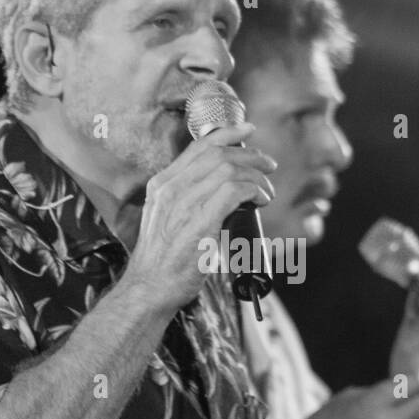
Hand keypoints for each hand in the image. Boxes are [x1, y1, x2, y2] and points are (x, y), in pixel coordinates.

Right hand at [124, 122, 275, 312]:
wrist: (149, 288)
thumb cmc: (162, 261)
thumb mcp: (166, 220)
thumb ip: (186, 201)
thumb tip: (222, 193)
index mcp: (162, 185)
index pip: (198, 147)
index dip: (228, 133)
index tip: (249, 130)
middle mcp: (170, 188)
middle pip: (218, 154)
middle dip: (251, 155)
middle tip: (269, 166)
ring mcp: (183, 204)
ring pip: (229, 169)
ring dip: (256, 177)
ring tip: (266, 192)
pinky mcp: (200, 221)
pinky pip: (235, 190)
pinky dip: (254, 190)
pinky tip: (260, 200)